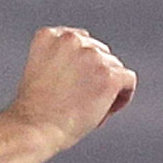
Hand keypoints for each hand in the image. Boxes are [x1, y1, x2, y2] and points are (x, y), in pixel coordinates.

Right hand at [3, 26, 135, 150]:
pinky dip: (122, 96)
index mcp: (49, 35)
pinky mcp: (109, 75)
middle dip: (96, 74)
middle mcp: (71, 40)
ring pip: (115, 67)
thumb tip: (89, 67)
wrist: (35, 126)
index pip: (80, 41)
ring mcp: (92, 56)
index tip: (76, 82)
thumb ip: (61, 59)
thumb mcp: (40, 70)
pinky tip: (107, 109)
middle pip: (100, 52)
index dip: (81, 63)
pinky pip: (128, 80)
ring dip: (108, 87)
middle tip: (82, 98)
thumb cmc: (35, 108)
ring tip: (91, 108)